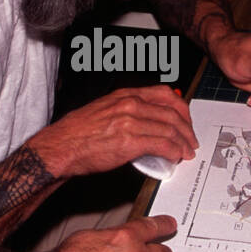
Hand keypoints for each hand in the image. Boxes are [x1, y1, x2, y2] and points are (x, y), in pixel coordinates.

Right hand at [27, 85, 198, 178]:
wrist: (60, 147)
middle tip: (190, 140)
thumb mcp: (103, 110)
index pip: (164, 94)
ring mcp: (131, 122)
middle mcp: (130, 104)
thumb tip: (144, 122)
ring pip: (171, 130)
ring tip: (186, 153)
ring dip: (183, 143)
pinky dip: (174, 152)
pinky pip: (162, 145)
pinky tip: (175, 157)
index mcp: (124, 95)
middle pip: (172, 113)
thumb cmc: (76, 133)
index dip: (181, 109)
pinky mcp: (130, 142)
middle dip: (187, 129)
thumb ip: (125, 112)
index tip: (185, 120)